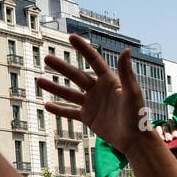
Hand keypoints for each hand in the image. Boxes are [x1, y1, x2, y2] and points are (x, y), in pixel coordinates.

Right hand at [40, 35, 149, 157]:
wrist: (134, 139)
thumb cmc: (137, 114)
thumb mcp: (131, 92)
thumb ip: (126, 72)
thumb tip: (126, 50)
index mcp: (109, 80)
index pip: (93, 60)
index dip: (82, 49)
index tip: (71, 37)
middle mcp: (98, 89)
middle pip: (76, 76)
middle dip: (61, 67)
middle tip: (47, 58)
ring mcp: (91, 104)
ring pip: (69, 94)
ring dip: (54, 87)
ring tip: (39, 80)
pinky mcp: (88, 118)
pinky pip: (70, 112)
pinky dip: (59, 110)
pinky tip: (46, 105)